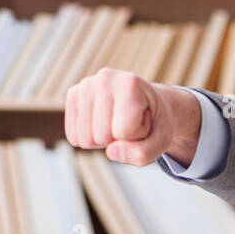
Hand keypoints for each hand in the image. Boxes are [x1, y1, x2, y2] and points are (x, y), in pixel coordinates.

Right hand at [63, 68, 200, 166]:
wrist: (149, 104)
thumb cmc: (155, 123)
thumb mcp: (161, 142)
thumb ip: (142, 154)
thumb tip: (110, 152)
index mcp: (130, 84)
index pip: (124, 131)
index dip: (137, 135)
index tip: (144, 120)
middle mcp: (105, 78)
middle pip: (101, 136)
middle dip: (118, 138)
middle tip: (131, 122)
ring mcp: (86, 85)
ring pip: (85, 139)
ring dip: (104, 138)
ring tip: (119, 121)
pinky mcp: (73, 94)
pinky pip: (73, 137)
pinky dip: (90, 137)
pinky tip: (103, 121)